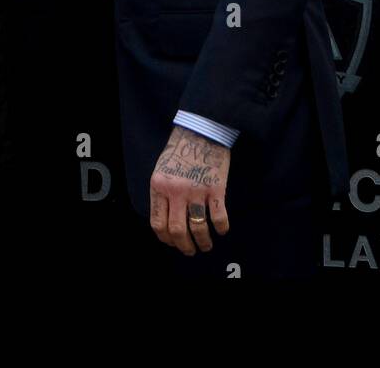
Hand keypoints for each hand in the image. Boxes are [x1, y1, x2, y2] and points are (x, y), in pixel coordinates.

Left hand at [149, 125, 229, 254]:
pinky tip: (221, 230)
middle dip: (184, 247)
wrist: (201, 129)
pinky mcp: (216, 188)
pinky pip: (218, 217)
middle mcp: (176, 190)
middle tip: (191, 251)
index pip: (158, 224)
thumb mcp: (162, 170)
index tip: (174, 243)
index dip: (166, 239)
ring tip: (206, 245)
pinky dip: (221, 229)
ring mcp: (196, 190)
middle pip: (177, 231)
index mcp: (159, 186)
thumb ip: (162, 194)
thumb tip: (166, 222)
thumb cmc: (181, 150)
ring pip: (198, 228)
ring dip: (203, 242)